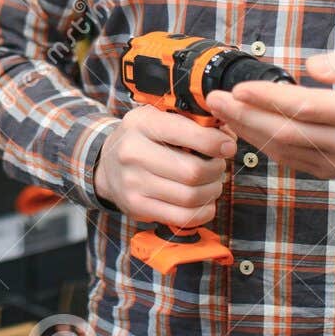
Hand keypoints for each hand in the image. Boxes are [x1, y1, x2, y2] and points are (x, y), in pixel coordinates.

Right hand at [94, 104, 237, 226]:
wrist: (105, 165)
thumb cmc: (142, 139)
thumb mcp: (158, 118)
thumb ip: (192, 122)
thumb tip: (229, 136)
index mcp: (141, 123)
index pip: (187, 133)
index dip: (216, 142)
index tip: (228, 146)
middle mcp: (132, 152)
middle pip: (192, 171)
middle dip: (216, 170)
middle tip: (218, 166)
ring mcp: (132, 183)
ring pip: (190, 196)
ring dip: (212, 191)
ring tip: (212, 183)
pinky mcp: (136, 206)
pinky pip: (182, 217)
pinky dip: (203, 211)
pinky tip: (204, 202)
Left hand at [204, 51, 334, 183]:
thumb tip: (309, 67)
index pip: (306, 107)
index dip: (268, 99)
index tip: (239, 88)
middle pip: (286, 133)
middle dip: (245, 116)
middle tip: (213, 99)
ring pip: (284, 151)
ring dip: (248, 132)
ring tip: (220, 112)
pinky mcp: (332, 173)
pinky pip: (291, 162)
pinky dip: (264, 147)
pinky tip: (244, 130)